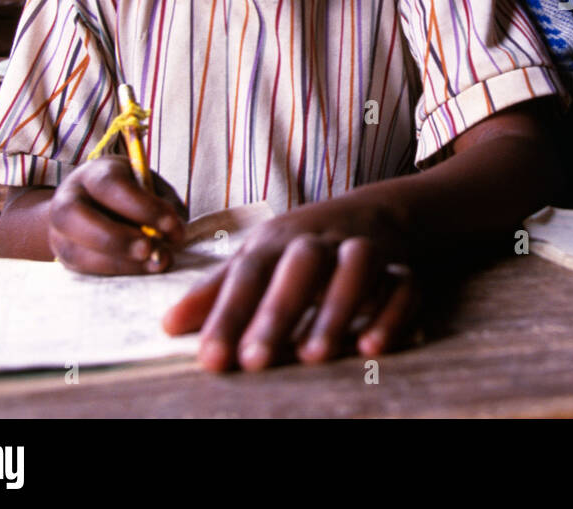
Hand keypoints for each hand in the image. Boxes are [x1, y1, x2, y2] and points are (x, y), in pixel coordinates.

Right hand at [48, 156, 186, 273]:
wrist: (95, 206)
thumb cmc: (132, 192)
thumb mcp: (150, 186)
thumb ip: (163, 203)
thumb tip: (173, 231)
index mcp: (94, 173)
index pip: (111, 185)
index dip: (142, 206)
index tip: (172, 224)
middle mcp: (69, 198)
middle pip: (74, 216)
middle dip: (116, 237)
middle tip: (150, 249)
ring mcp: (60, 230)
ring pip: (75, 250)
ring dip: (119, 263)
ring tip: (155, 263)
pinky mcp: (65, 256)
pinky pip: (84, 270)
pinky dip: (116, 272)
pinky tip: (142, 269)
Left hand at [162, 203, 418, 370]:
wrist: (376, 212)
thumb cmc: (301, 247)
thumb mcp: (258, 259)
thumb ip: (218, 293)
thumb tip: (167, 327)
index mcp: (278, 242)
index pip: (248, 274)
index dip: (227, 315)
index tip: (211, 360)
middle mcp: (321, 242)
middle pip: (301, 264)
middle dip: (278, 311)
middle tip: (255, 361)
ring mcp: (365, 249)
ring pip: (357, 266)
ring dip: (336, 307)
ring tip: (314, 356)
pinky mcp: (403, 267)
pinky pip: (404, 284)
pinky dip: (393, 313)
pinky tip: (373, 348)